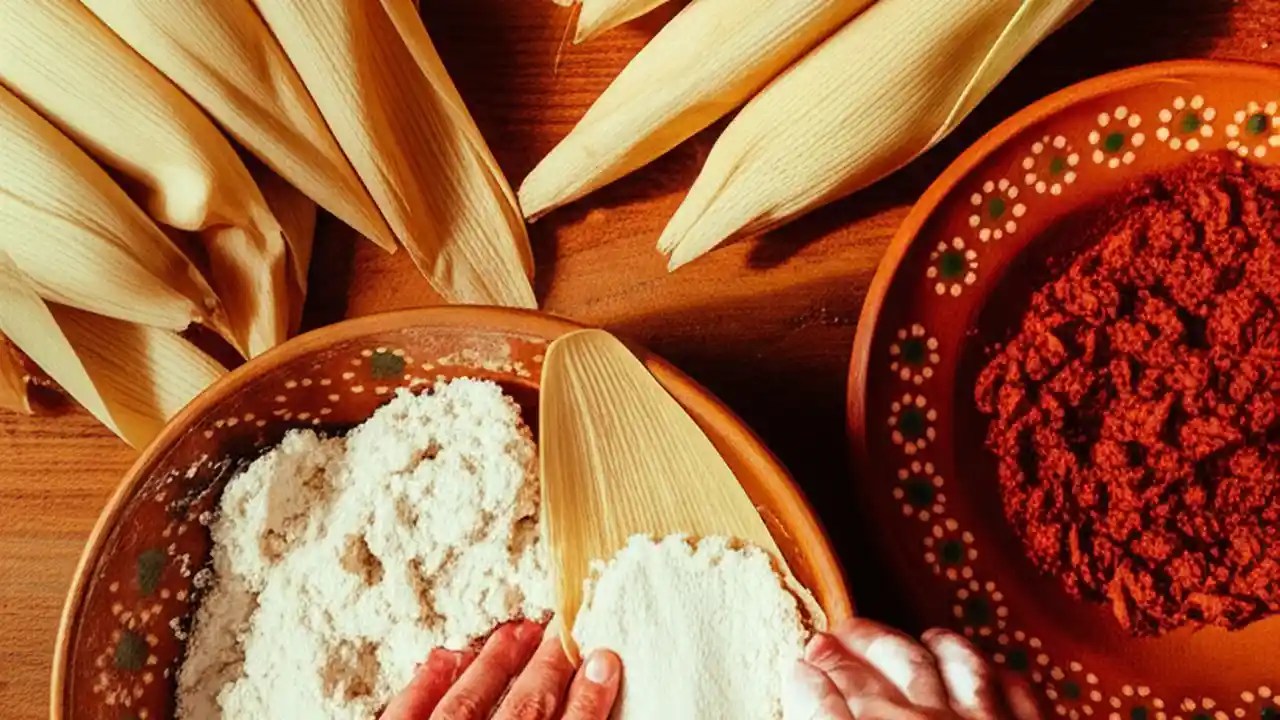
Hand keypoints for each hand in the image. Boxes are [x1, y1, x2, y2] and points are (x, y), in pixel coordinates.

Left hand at [380, 620, 621, 719]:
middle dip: (549, 665)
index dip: (590, 696)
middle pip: (526, 708)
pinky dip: (426, 684)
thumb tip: (579, 700)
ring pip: (469, 703)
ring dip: (496, 663)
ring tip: (518, 631)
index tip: (606, 661)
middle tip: (567, 629)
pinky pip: (406, 715)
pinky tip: (445, 657)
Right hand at [783, 618, 1041, 719]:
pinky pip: (1015, 691)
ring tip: (911, 637)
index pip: (823, 705)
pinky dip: (997, 674)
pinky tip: (989, 667)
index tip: (796, 668)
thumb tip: (801, 689)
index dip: (806, 683)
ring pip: (949, 668)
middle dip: (849, 651)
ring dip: (926, 650)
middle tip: (829, 638)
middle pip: (878, 674)